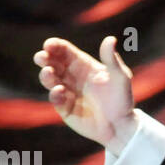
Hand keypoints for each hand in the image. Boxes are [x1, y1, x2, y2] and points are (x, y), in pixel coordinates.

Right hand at [33, 36, 138, 151]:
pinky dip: (55, 94)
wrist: (121, 126)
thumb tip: (110, 39)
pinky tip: (60, 90)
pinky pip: (55, 99)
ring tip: (49, 72)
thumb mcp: (120, 77)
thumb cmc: (122, 99)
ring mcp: (66, 92)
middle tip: (42, 57)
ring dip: (46, 75)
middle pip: (52, 63)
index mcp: (82, 65)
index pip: (64, 51)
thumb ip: (112, 59)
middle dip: (44, 58)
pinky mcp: (65, 108)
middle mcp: (71, 76)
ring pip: (49, 80)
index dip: (55, 46)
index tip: (49, 45)